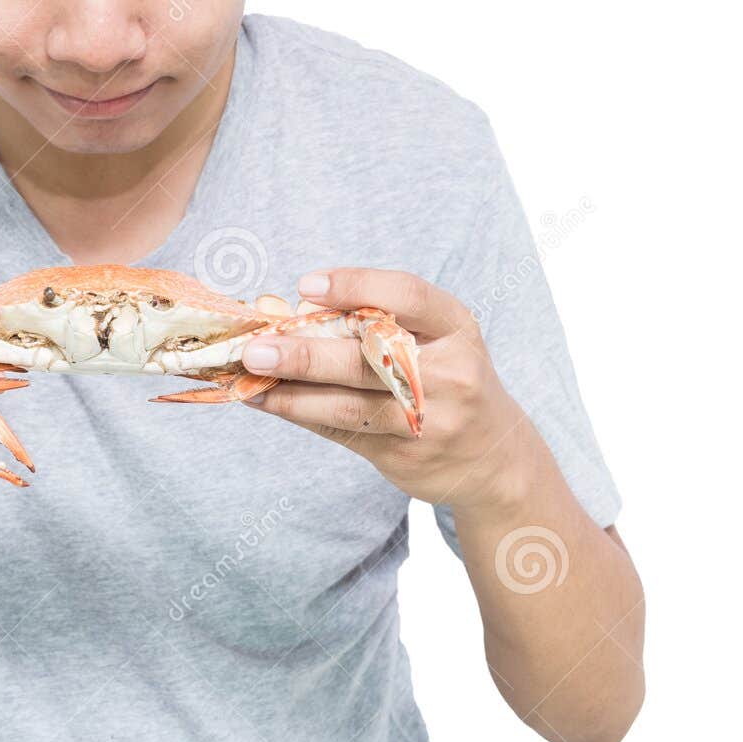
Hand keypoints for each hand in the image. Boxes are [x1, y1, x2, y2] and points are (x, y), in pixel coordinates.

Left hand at [240, 268, 539, 512]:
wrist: (493, 456)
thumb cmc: (445, 377)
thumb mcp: (431, 338)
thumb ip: (370, 323)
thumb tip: (283, 311)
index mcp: (456, 326)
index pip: (408, 296)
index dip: (356, 286)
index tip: (306, 284)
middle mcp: (450, 372)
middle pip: (368, 357)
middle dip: (305, 352)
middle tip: (257, 347)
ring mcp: (429, 419)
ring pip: (348, 405)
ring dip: (290, 393)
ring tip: (249, 380)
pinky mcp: (406, 456)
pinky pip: (342, 431)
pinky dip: (300, 414)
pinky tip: (267, 401)